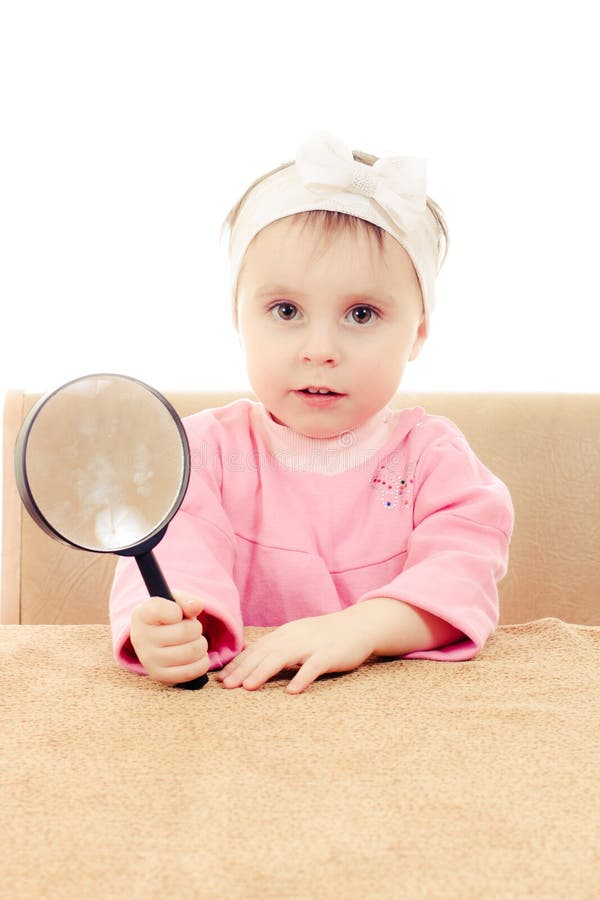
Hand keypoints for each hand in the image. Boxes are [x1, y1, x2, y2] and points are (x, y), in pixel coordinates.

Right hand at [129, 590, 209, 684]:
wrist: (153, 638)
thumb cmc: (167, 615)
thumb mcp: (174, 602)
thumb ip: (186, 601)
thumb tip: (196, 607)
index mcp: (142, 614)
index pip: (161, 610)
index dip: (177, 610)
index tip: (176, 613)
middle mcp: (140, 638)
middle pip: (185, 632)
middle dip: (196, 628)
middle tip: (191, 628)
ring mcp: (148, 659)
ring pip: (191, 651)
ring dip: (201, 644)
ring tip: (193, 641)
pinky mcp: (159, 675)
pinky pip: (191, 671)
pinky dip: (202, 661)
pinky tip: (196, 655)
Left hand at [215, 609, 373, 693]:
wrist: (359, 626)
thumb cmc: (326, 636)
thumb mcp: (297, 636)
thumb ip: (276, 645)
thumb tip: (250, 655)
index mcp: (285, 634)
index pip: (256, 649)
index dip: (238, 663)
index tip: (221, 678)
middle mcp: (294, 637)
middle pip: (264, 653)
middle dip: (243, 669)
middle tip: (226, 686)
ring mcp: (312, 645)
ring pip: (283, 657)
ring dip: (264, 672)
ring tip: (248, 687)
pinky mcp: (330, 654)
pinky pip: (314, 666)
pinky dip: (302, 677)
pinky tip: (292, 691)